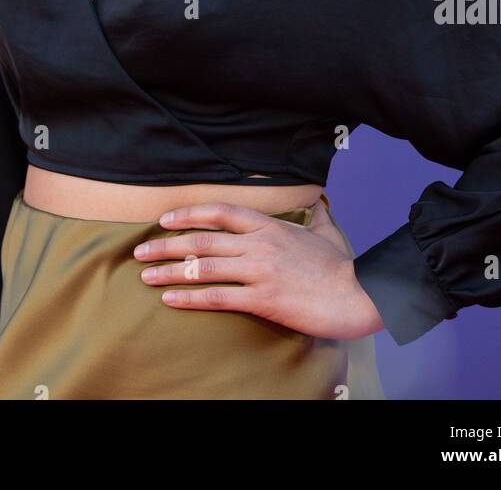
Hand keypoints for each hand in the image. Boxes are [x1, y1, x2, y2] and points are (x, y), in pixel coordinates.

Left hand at [131, 197, 385, 339]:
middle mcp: (260, 243)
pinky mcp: (263, 297)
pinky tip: (171, 299)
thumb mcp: (328, 233)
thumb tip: (320, 202)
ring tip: (146, 277)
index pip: (221, 212)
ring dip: (170, 271)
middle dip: (167, 245)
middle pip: (203, 238)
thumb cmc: (343, 267)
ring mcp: (260, 269)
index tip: (165, 219)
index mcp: (271, 226)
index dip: (190, 214)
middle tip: (141, 252)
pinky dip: (191, 297)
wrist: (359, 294)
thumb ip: (318, 215)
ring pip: (205, 265)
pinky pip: (219, 296)